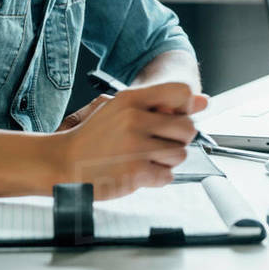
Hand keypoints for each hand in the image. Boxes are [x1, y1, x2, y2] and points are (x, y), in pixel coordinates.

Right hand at [51, 82, 204, 199]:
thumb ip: (162, 103)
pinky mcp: (136, 173)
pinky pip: (168, 176)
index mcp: (131, 98)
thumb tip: (204, 100)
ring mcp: (136, 147)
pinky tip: (139, 171)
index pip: (181, 92)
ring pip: (180, 154)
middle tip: (158, 143)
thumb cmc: (95, 136)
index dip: (184, 107)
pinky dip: (158, 177)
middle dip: (178, 139)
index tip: (172, 117)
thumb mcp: (121, 109)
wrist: (63, 162)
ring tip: (146, 158)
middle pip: (188, 128)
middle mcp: (135, 119)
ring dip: (168, 160)